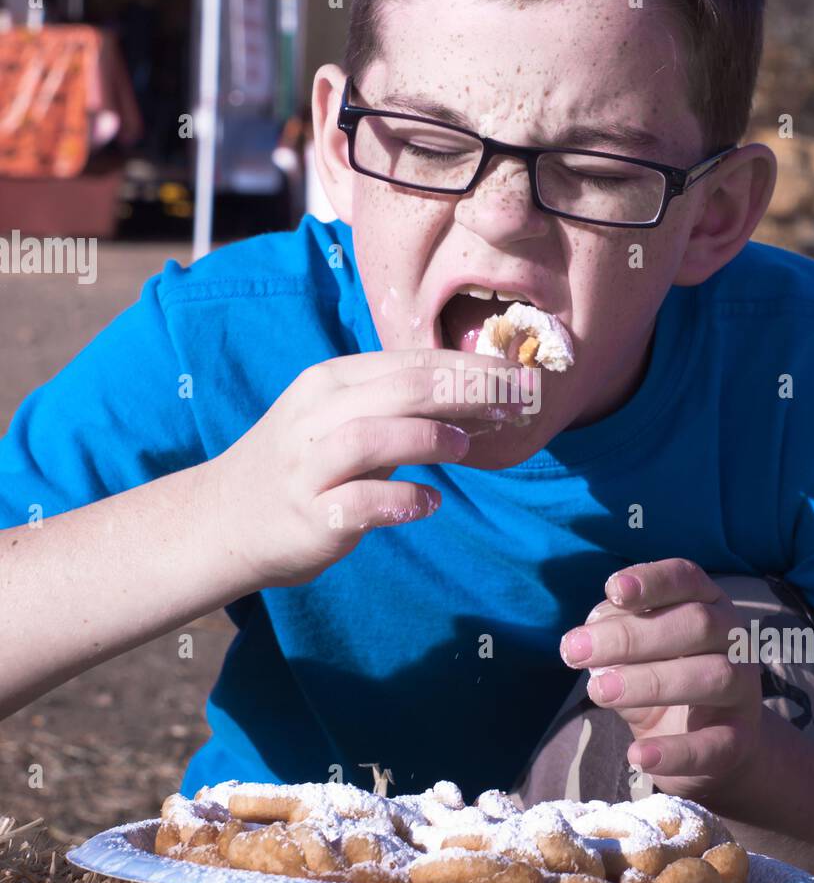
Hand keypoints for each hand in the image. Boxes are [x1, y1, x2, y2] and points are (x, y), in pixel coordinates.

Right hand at [210, 347, 532, 588]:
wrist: (223, 520)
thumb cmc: (303, 465)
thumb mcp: (343, 420)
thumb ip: (402, 408)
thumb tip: (484, 401)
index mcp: (330, 382)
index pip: (410, 363)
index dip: (472, 368)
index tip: (521, 377)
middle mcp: (315, 416)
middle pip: (401, 389)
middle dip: (468, 392)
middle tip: (517, 402)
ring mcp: (307, 467)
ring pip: (372, 437)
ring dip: (428, 438)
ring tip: (467, 446)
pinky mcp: (308, 516)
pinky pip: (358, 503)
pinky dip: (401, 500)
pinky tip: (430, 503)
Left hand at [559, 559, 762, 802]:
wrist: (713, 746)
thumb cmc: (665, 679)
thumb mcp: (638, 652)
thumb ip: (617, 634)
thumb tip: (590, 635)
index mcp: (707, 604)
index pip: (687, 578)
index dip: (652, 581)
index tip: (612, 590)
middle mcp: (733, 640)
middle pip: (697, 624)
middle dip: (631, 636)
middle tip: (576, 652)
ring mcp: (742, 690)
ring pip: (712, 676)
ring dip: (649, 682)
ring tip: (598, 692)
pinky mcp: (739, 740)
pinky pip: (714, 744)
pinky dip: (675, 751)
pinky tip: (637, 755)